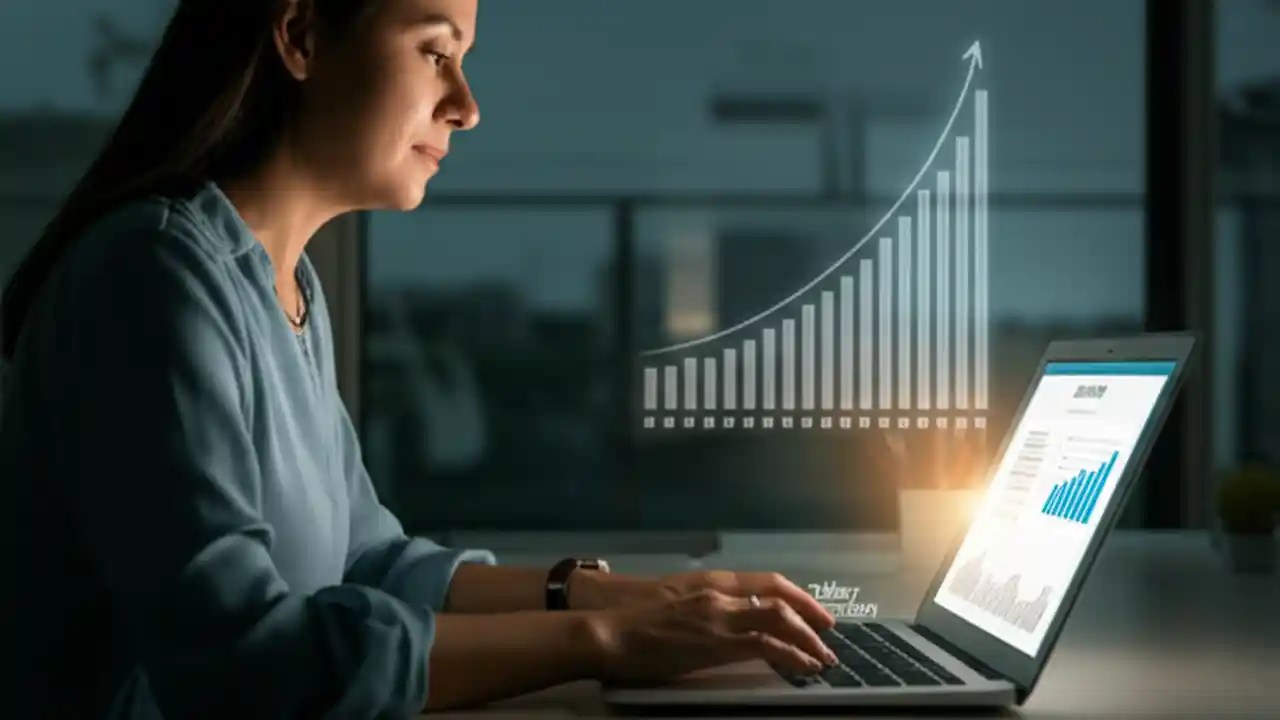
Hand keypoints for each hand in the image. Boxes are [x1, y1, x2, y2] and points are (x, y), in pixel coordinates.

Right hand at [572, 569, 835, 632]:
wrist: (608, 631)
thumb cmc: (633, 625)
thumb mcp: (675, 610)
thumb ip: (703, 613)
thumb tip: (722, 628)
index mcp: (710, 585)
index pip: (765, 582)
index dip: (796, 595)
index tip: (814, 610)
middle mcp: (720, 595)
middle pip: (779, 597)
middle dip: (810, 614)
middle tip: (829, 633)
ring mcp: (719, 617)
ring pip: (779, 618)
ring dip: (807, 638)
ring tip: (822, 656)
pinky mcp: (716, 642)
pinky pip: (766, 645)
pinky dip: (792, 655)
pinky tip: (803, 666)